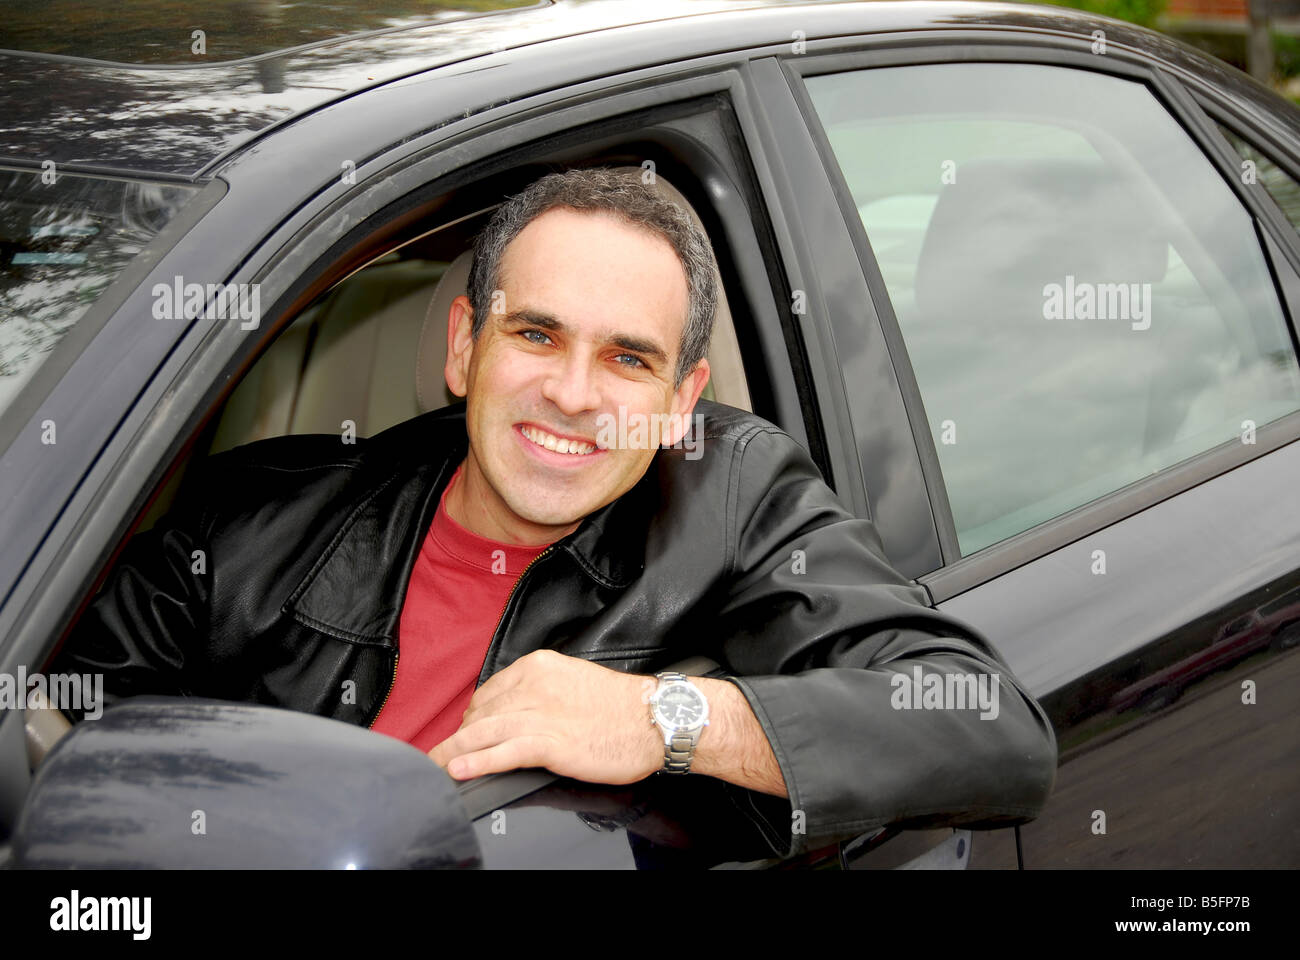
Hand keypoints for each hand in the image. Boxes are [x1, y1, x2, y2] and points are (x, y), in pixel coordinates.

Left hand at [428, 649, 662, 784]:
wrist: (655, 719)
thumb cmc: (623, 705)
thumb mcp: (575, 680)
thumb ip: (543, 690)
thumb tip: (518, 711)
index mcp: (539, 666)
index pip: (490, 691)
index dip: (473, 715)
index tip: (465, 730)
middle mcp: (534, 686)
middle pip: (481, 713)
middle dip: (459, 736)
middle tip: (444, 755)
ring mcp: (540, 714)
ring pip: (482, 733)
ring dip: (452, 752)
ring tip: (434, 765)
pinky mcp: (549, 743)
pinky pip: (502, 753)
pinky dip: (476, 762)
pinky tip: (458, 770)